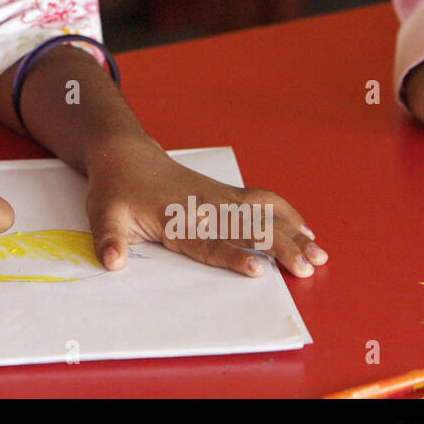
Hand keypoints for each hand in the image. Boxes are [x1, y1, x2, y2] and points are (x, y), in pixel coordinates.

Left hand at [84, 139, 327, 277]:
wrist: (125, 154)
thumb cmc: (116, 188)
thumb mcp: (104, 214)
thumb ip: (109, 239)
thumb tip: (112, 261)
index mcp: (175, 217)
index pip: (208, 242)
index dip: (232, 255)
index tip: (255, 268)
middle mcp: (203, 206)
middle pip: (247, 229)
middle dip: (278, 247)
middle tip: (306, 266)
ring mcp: (217, 197)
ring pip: (261, 214)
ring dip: (291, 233)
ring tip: (319, 253)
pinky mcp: (224, 193)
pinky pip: (260, 201)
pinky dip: (285, 212)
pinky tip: (305, 229)